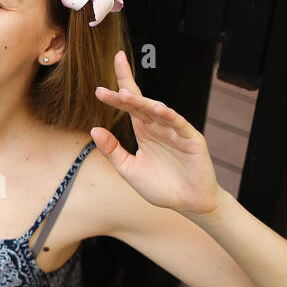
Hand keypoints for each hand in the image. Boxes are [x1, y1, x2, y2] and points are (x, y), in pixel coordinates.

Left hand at [91, 50, 223, 215]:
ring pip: (157, 111)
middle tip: (109, 82)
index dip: (116, 97)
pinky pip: (179, 124)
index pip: (129, 108)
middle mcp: (158, 126)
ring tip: (124, 94)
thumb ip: (112, 150)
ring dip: (142, 102)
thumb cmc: (161, 186)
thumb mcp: (129, 169)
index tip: (98, 90)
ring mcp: (175, 131)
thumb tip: (94, 129)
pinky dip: (170, 116)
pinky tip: (159, 109)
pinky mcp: (191, 139)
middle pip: (140, 103)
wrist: (189, 204)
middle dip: (126, 89)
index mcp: (144, 131)